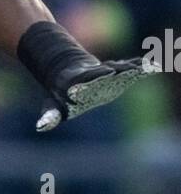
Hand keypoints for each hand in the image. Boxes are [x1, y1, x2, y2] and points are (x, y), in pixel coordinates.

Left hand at [36, 54, 158, 133]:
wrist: (68, 69)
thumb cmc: (59, 94)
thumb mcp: (53, 107)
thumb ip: (49, 116)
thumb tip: (40, 127)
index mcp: (74, 84)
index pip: (80, 85)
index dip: (83, 85)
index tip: (90, 83)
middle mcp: (90, 76)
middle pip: (102, 74)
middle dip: (109, 74)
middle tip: (117, 71)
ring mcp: (104, 72)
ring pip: (118, 69)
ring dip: (129, 69)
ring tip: (142, 67)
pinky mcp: (115, 71)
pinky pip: (128, 68)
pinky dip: (139, 68)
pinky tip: (154, 66)